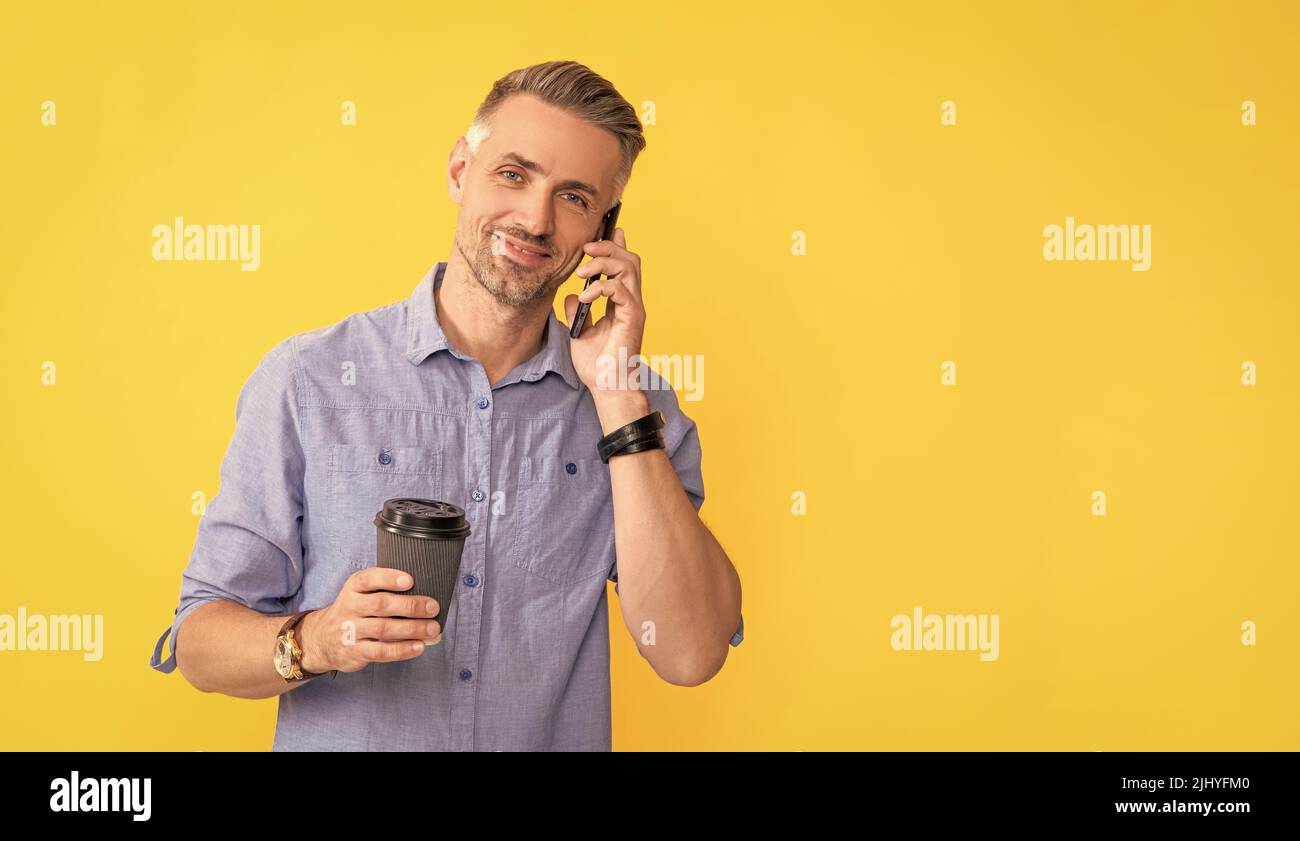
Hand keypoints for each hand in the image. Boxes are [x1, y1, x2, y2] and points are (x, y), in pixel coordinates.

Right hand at [298, 568, 441, 673]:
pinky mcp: (354, 651)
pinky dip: (402, 649)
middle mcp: (350, 607)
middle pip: (381, 604)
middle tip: (433, 607)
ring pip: (383, 628)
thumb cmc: (354, 612)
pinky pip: (380, 651)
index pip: (369, 579)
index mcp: (353, 588)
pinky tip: (419, 646)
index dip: (389, 578)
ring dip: (412, 629)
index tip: (410, 580)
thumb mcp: (360, 594)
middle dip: (410, 605)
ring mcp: (350, 630)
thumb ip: (384, 590)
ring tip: (433, 628)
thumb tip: (424, 595)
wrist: (321, 639)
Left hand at [563, 227, 644, 395]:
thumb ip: (577, 310)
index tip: (599, 235)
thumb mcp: (579, 331)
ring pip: (628, 267)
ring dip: (603, 263)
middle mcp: (631, 301)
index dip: (614, 245)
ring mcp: (635, 308)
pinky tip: (584, 297)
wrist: (607, 386)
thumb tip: (570, 294)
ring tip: (582, 272)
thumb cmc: (597, 364)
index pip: (623, 265)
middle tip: (586, 249)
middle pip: (629, 259)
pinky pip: (621, 290)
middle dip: (607, 248)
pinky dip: (600, 288)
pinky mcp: (633, 318)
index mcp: (621, 302)